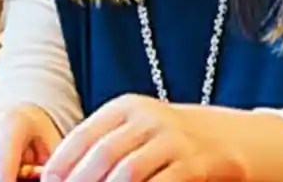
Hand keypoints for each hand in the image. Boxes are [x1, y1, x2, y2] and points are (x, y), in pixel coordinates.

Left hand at [43, 95, 242, 181]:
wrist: (226, 138)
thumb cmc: (166, 140)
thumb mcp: (134, 130)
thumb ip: (102, 144)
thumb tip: (57, 174)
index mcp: (125, 107)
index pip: (83, 135)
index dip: (62, 162)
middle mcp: (148, 118)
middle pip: (103, 155)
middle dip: (80, 181)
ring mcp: (174, 140)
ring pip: (128, 173)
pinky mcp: (195, 164)